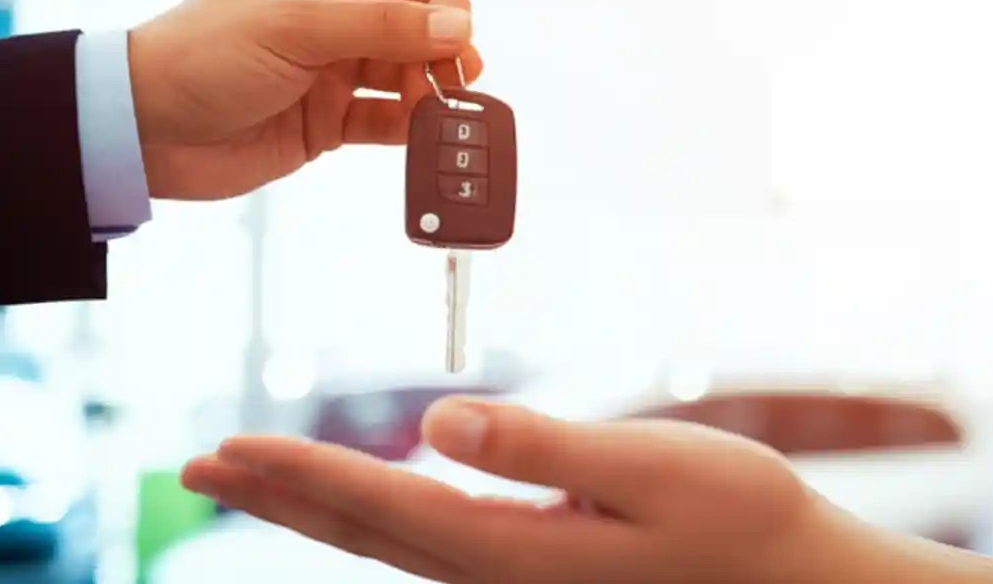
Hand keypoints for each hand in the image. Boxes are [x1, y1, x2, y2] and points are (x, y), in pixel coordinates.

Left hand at [128, 0, 481, 198]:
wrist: (143, 132)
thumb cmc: (200, 57)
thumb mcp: (295, 28)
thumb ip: (380, 27)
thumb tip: (455, 25)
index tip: (460, 34)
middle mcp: (330, 15)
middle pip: (414, 26)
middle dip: (442, 51)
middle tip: (460, 80)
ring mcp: (330, 70)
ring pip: (404, 75)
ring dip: (430, 92)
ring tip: (445, 112)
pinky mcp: (327, 120)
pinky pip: (384, 120)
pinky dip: (408, 129)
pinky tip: (421, 136)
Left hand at [181, 398, 827, 582]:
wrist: (792, 582)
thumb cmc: (737, 519)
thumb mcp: (648, 472)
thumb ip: (542, 451)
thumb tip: (437, 424)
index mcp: (519, 554)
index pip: (383, 508)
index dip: (300, 477)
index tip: (226, 449)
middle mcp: (503, 578)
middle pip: (367, 534)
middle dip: (280, 498)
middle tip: (201, 466)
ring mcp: (521, 580)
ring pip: (391, 544)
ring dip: (317, 507)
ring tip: (257, 478)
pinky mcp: (542, 569)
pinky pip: (433, 543)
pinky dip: (377, 515)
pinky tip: (366, 499)